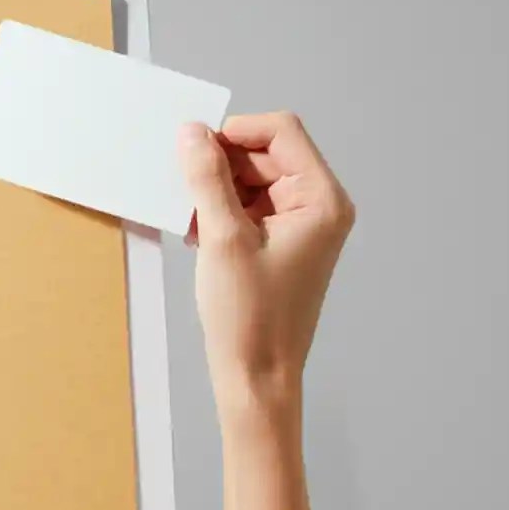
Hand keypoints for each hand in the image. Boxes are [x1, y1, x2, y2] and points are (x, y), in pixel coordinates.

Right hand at [179, 112, 354, 417]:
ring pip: (252, 180)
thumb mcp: (221, 238)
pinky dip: (221, 212)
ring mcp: (302, 226)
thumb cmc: (250, 316)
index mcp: (322, 199)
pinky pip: (248, 207)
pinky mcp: (282, 244)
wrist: (258, 378)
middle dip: (221, 167)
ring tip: (193, 224)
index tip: (194, 153)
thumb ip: (207, 178)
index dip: (235, 132)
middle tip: (186, 194)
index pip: (280, 132)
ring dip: (217, 192)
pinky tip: (200, 237)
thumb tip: (192, 132)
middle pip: (265, 154)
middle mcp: (319, 206)